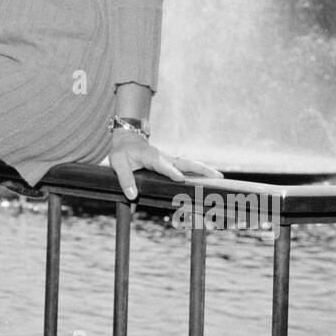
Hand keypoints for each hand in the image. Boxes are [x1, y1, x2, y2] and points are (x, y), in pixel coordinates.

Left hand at [108, 130, 222, 200]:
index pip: (162, 165)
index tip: (181, 179)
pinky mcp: (172, 162)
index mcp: (150, 156)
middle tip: (214, 175)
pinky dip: (199, 171)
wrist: (128, 138)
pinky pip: (187, 166)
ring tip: (219, 176)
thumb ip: (124, 179)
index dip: (171, 172)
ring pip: (188, 163)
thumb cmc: (122, 152)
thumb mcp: (116, 163)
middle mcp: (163, 157)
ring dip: (203, 169)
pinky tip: (210, 177)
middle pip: (183, 162)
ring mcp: (169, 159)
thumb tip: (133, 197)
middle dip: (199, 168)